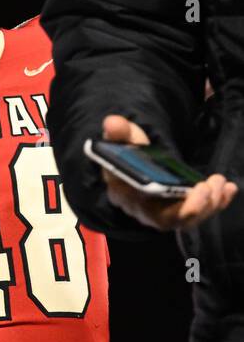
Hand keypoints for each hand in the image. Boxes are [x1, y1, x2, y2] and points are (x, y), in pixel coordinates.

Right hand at [99, 114, 237, 230]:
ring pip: (189, 219)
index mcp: (125, 195)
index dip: (162, 203)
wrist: (136, 164)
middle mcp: (145, 211)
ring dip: (209, 203)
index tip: (178, 188)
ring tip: (219, 181)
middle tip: (205, 186)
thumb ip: (118, 133)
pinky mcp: (184, 211)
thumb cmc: (127, 154)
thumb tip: (112, 122)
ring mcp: (166, 213)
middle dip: (192, 206)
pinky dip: (219, 203)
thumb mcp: (121, 141)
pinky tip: (230, 188)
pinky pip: (202, 213)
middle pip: (169, 219)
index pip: (141, 207)